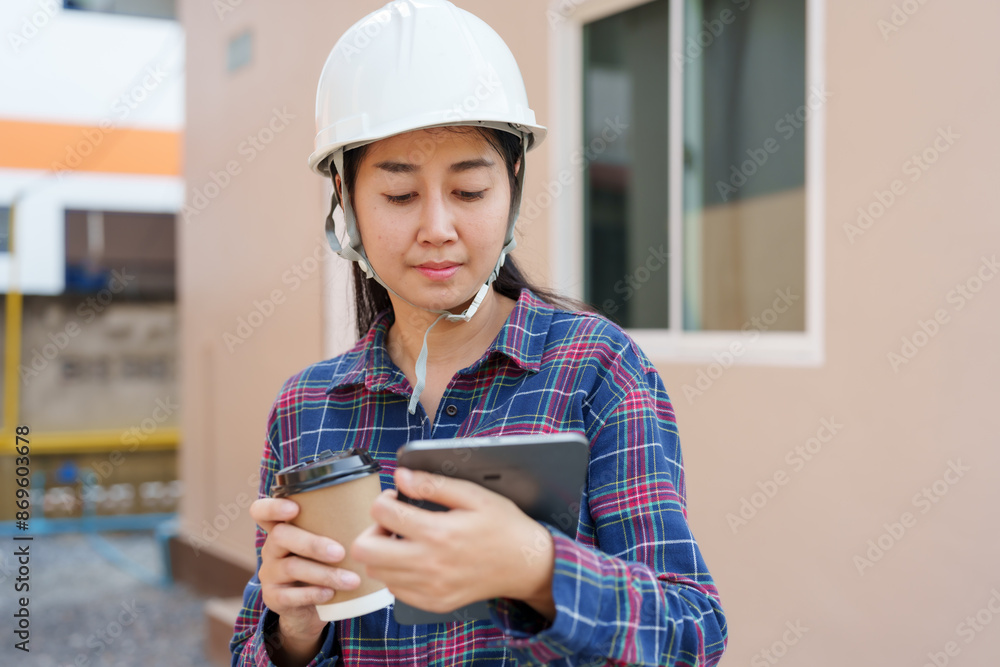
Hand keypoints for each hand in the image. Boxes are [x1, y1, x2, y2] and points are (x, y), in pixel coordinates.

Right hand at [249, 498, 360, 662]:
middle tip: (340, 552)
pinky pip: (290, 595)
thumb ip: (348, 520)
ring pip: (291, 567)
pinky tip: (330, 594)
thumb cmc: (326, 564)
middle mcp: (272, 548)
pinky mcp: (274, 598)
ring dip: (324, 573)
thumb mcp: (331, 541)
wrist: (310, 609)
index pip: (262, 511)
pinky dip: (312, 594)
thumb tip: (387, 494)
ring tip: (351, 580)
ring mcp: (270, 573)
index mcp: (283, 527)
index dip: (273, 507)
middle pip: (281, 536)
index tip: (294, 508)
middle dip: (312, 543)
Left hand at [350, 467, 555, 618]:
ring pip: (377, 572)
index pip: (381, 512)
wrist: (527, 565)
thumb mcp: (474, 495)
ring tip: (406, 540)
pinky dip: (398, 574)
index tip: (398, 498)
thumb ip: (434, 484)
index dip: (385, 499)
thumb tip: (401, 476)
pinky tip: (417, 560)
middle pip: (365, 550)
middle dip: (373, 529)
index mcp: (438, 532)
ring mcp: (430, 588)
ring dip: (383, 553)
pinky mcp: (434, 602)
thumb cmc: (503, 525)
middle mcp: (429, 564)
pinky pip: (395, 591)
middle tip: (394, 523)